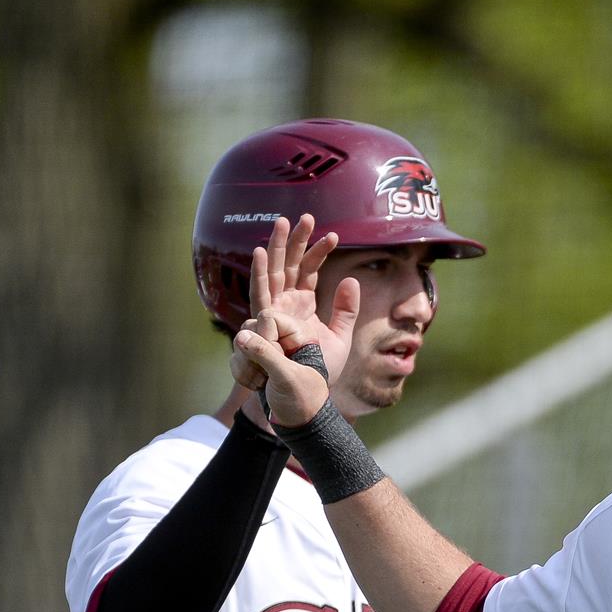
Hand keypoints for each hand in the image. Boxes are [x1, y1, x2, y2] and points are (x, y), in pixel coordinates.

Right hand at [232, 305, 342, 427]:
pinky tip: (257, 386)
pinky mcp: (255, 360)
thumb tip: (241, 336)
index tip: (276, 359)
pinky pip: (235, 357)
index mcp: (298, 333)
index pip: (267, 317)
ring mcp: (268, 348)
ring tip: (263, 382)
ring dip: (246, 366)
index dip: (265, 338)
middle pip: (250, 326)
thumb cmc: (301, 400)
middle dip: (253, 354)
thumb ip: (264, 354)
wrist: (299, 423)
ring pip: (239, 341)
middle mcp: (282, 336)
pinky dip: (241, 373)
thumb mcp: (286, 377)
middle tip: (268, 374)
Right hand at [252, 214, 358, 376]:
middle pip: (290, 265)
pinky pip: (260, 294)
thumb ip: (345, 309)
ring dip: (278, 248)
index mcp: (301, 304)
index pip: (310, 270)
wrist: (303, 395)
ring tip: (282, 223)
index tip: (335, 235)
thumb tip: (351, 280)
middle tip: (305, 216)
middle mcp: (285, 303)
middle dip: (296, 240)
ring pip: (275, 272)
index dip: (320, 252)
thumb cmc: (317, 369)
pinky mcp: (264, 322)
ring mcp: (273, 310)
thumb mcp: (340, 338)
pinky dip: (261, 273)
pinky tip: (262, 252)